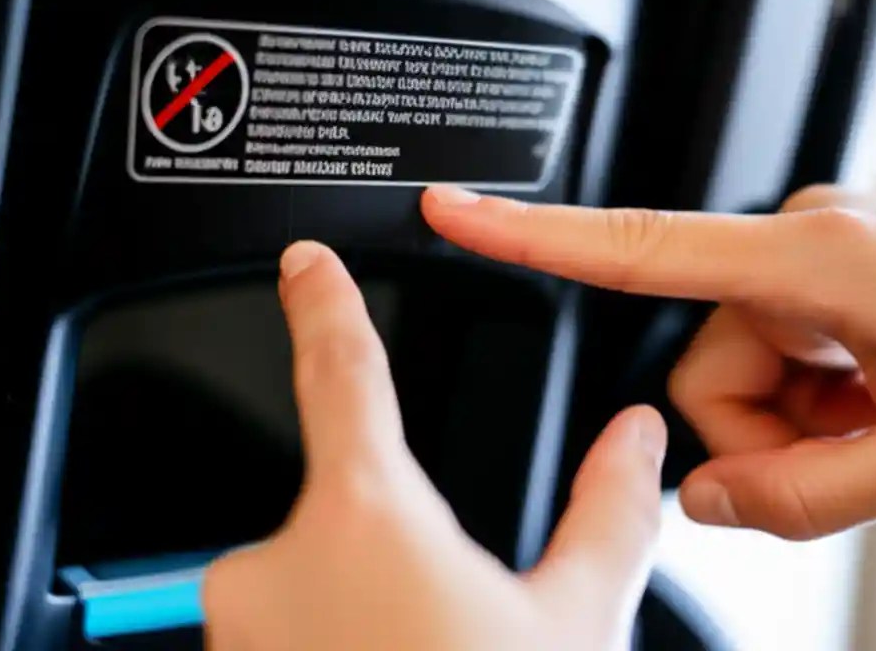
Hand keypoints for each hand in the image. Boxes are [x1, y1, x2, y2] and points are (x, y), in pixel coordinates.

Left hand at [203, 242, 667, 649]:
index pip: (341, 371)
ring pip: (312, 578)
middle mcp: (274, 561)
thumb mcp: (571, 623)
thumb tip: (638, 441)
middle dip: (395, 548)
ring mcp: (237, 625)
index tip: (304, 263)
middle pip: (346, 505)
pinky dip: (329, 641)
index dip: (324, 303)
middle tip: (449, 623)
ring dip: (363, 607)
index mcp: (366, 515)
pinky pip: (281, 630)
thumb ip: (606, 515)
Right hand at [422, 184, 875, 539]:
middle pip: (709, 368)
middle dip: (768, 436)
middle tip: (860, 453)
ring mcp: (834, 250)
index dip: (531, 233)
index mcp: (818, 263)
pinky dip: (831, 398)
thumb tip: (704, 504)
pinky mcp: (853, 268)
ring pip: (752, 370)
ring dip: (808, 421)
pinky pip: (795, 350)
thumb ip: (800, 498)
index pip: (639, 245)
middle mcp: (812, 239)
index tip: (450, 211)